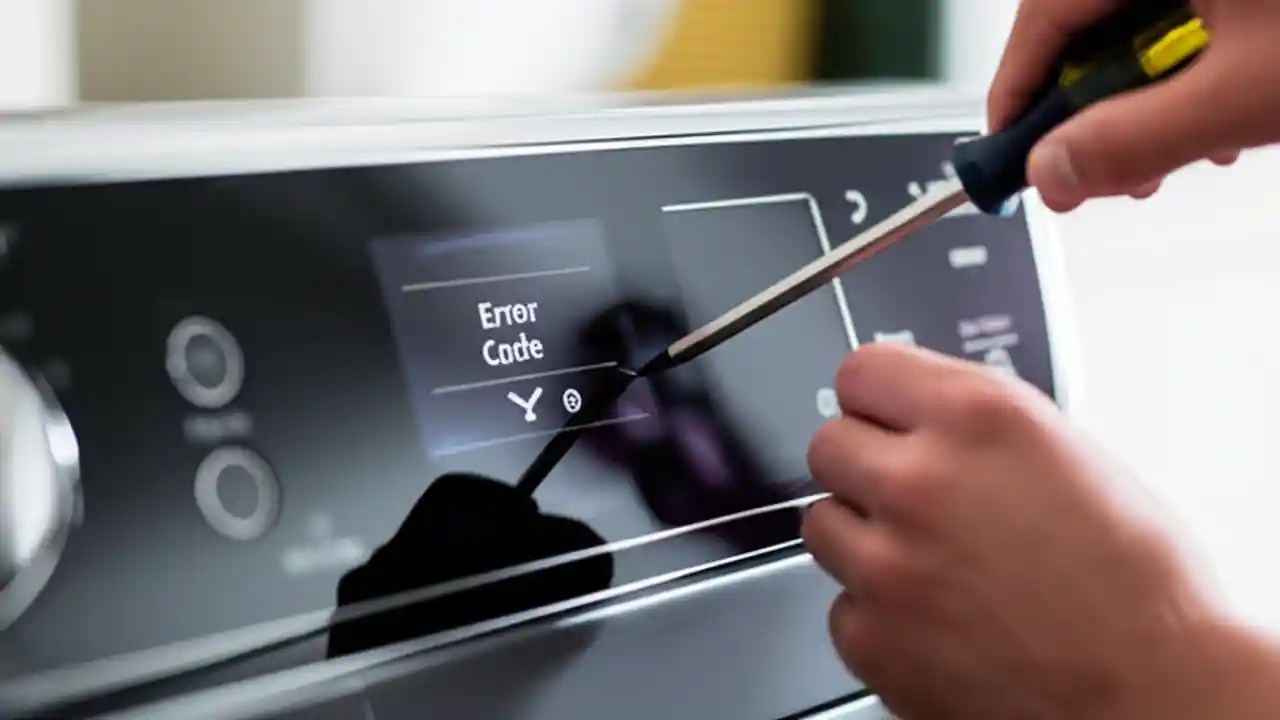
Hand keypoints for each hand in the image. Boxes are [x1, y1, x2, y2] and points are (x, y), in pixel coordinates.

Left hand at [802, 343, 1279, 718]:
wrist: (1154, 695)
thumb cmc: (1134, 585)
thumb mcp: (1068, 454)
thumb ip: (976, 425)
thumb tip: (920, 413)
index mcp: (978, 418)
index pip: (861, 372)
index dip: (875, 400)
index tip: (879, 416)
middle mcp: (920, 481)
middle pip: (829, 444)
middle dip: (864, 467)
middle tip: (911, 499)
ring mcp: (886, 563)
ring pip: (824, 522)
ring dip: (863, 538)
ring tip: (934, 564)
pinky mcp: (870, 637)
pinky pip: (841, 604)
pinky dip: (876, 614)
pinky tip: (935, 619)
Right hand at [990, 0, 1279, 210]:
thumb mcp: (1243, 94)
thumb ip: (1139, 136)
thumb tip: (1052, 171)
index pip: (1044, 14)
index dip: (1016, 90)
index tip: (1008, 153)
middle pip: (1084, 27)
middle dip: (1085, 106)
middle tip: (1089, 166)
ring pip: (1134, 30)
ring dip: (1138, 102)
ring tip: (1167, 151)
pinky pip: (1182, 23)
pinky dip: (1183, 78)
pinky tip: (1214, 114)